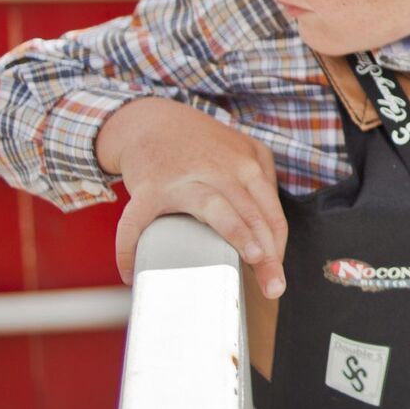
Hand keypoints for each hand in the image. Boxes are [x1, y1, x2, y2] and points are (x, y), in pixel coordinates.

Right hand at [97, 97, 288, 298]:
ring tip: (242, 265)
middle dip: (266, 254)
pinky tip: (132, 273)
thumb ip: (262, 179)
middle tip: (274, 288)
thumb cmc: (199, 144)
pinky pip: (139, 221)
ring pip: (215, 209)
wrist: (150, 120)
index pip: (271, 212)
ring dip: (234, 235)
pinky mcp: (149, 188)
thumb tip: (271, 229)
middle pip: (252, 215)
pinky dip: (131, 247)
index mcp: (246, 166)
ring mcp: (184, 178)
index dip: (278, 246)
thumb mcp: (241, 149)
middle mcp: (220, 170)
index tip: (278, 274)